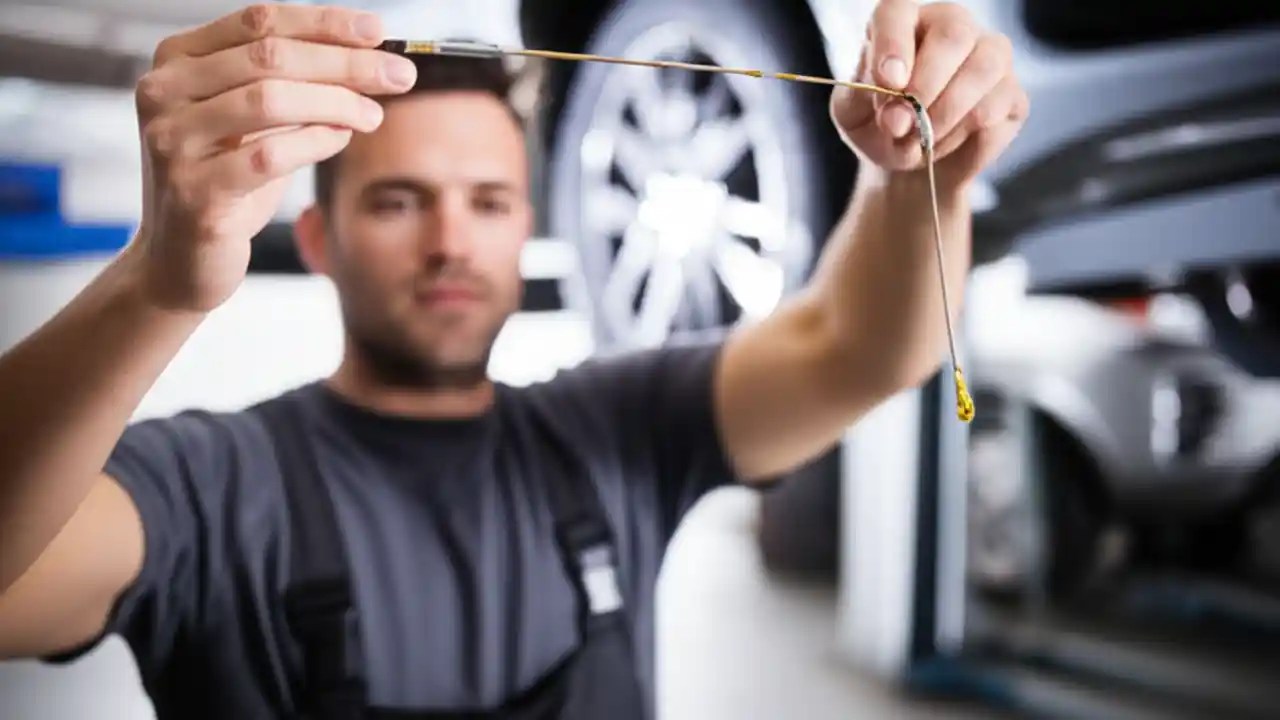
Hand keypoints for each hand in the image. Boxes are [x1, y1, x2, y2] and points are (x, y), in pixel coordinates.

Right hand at [131, 4, 417, 310]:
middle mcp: (163, 92)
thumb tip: (368, 58)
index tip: (376, 31)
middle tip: (398, 73)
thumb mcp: (256, 122)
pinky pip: (268, 156)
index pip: (258, 21)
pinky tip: (342, 139)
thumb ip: (294, 85)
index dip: (323, 23)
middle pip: (270, 57)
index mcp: (177, 60)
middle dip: (345, 63)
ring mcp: (172, 142)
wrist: (180, 259)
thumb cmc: (224, 182)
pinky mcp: (194, 192)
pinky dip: (315, 142)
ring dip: (336, 103)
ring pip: (269, 99)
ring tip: (373, 113)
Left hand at [829, 0, 1028, 187]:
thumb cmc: (878, 128)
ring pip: (984, 68)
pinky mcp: (1012, 93)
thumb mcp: (853, 115)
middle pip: (954, 33)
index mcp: (902, 22)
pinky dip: (961, 136)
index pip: (898, 9)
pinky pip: (996, 108)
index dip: (894, 43)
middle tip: (901, 125)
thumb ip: (866, 104)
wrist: (910, 165)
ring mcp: (990, 55)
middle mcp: (951, 26)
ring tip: (919, 140)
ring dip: (944, 116)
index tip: (889, 82)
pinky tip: (942, 143)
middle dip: (925, 87)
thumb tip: (899, 116)